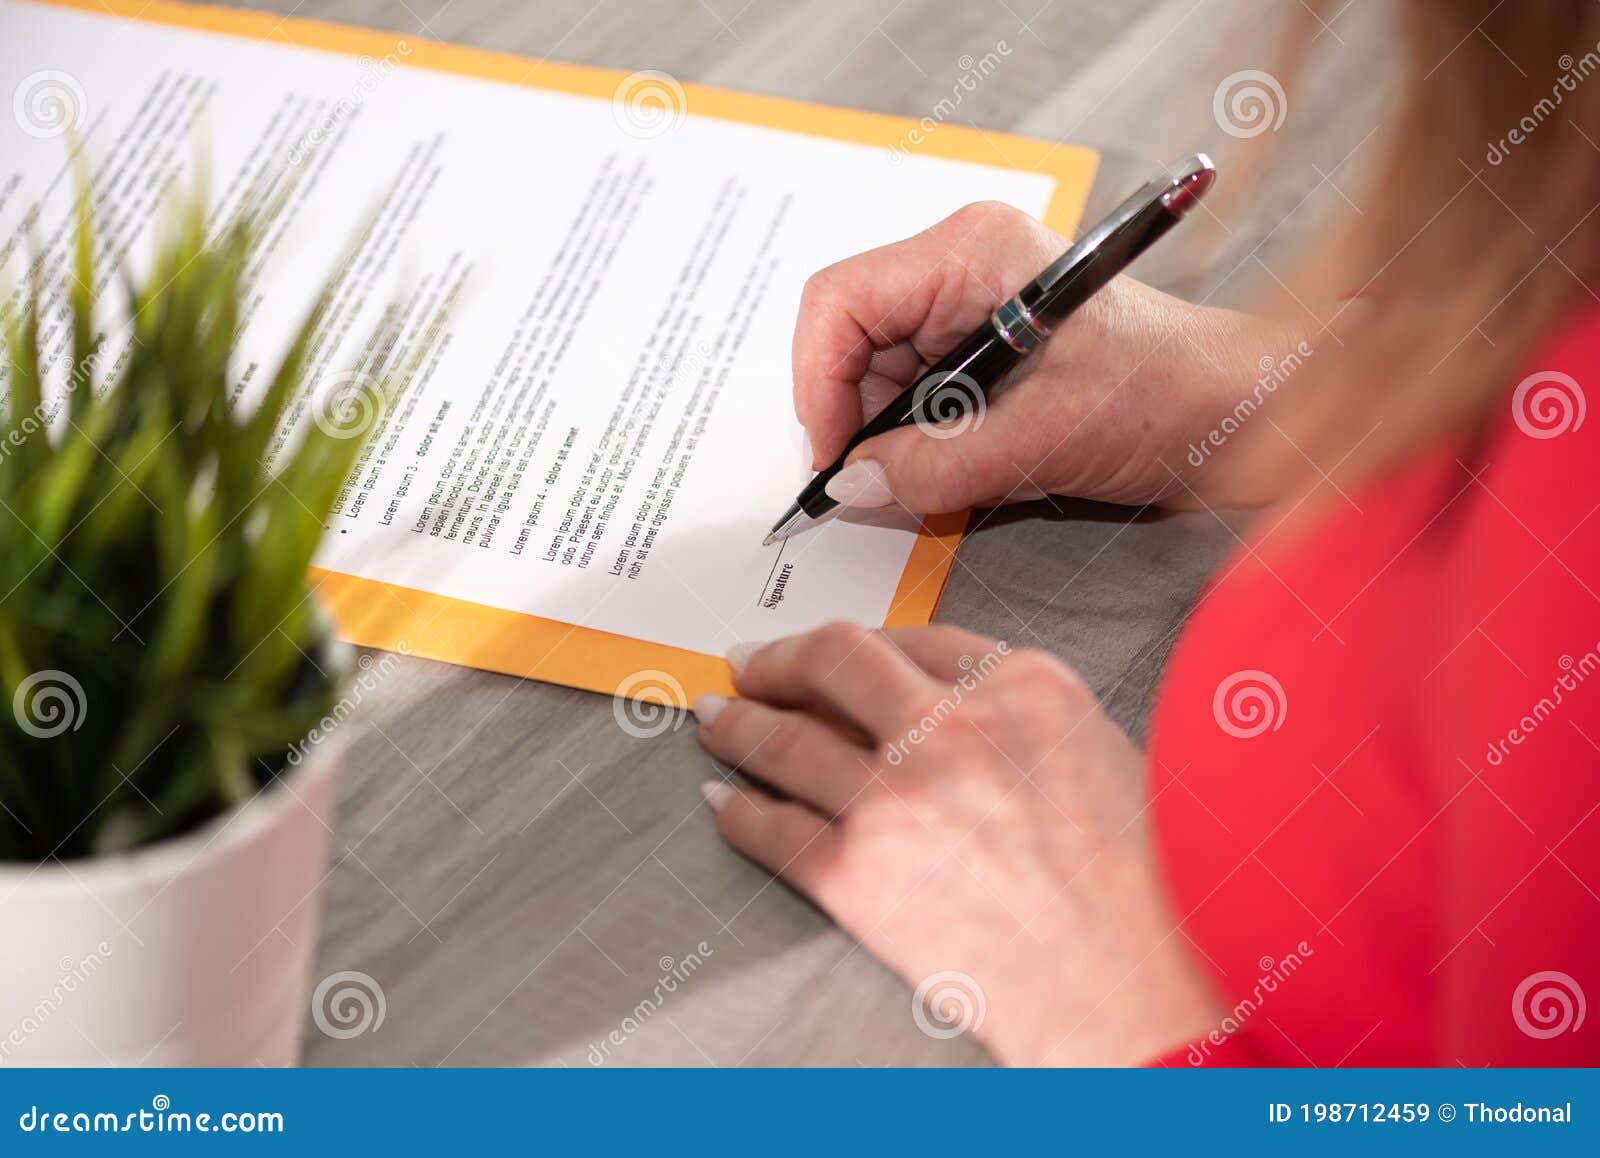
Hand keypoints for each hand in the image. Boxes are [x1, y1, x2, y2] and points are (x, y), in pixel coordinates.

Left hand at [693, 622, 1222, 1065]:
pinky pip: (770, 828)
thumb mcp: (1098, 755)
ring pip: (785, 740)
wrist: (1142, 995)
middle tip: (748, 664)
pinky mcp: (857, 876)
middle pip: (834, 661)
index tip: (829, 650)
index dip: (856, 642)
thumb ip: (1014, 711)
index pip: (912, 634)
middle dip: (778, 658)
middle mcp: (952, 728)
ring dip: (739, 725)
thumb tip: (929, 699)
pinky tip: (722, 800)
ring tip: (717, 721)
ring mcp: (897, 800)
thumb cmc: (1144, 887)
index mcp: (1023, 686)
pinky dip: (735, 810)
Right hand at [794, 201, 1295, 511]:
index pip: (841, 302)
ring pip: (879, 377)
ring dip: (891, 437)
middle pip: (852, 341)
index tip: (832, 459)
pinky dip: (919, 442)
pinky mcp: (982, 351)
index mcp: (971, 253)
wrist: (1237, 412)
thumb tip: (851, 485)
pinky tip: (956, 469)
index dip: (819, 384)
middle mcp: (960, 270)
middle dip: (855, 418)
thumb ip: (936, 466)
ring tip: (937, 479)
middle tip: (872, 487)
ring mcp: (969, 309)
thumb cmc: (1167, 397)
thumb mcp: (1044, 440)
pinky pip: (917, 398)